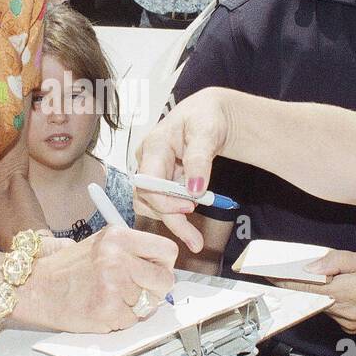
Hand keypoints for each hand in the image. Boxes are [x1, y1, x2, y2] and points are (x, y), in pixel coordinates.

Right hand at [22, 225, 177, 332]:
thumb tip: (161, 269)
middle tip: (135, 292)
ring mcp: (113, 284)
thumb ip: (132, 252)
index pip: (167, 251)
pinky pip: (132, 320)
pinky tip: (102, 309)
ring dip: (134, 307)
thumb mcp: (101, 245)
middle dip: (154, 291)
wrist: (36, 288)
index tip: (154, 272)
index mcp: (118, 236)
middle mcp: (117, 257)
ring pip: (149, 303)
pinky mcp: (107, 309)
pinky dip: (120, 320)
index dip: (163, 265)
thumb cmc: (67, 269)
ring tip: (110, 298)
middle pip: (164, 280)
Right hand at [134, 88, 232, 252]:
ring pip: (150, 206)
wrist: (209, 116)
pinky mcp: (159, 182)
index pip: (148, 181)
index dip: (165, 200)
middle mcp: (147, 160)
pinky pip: (160, 205)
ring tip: (195, 238)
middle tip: (195, 240)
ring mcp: (151, 172)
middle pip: (147, 198)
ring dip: (172, 223)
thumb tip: (195, 188)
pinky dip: (174, 217)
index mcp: (154, 144)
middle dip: (171, 220)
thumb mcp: (208, 132)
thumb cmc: (207, 117)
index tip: (191, 207)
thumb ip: (200, 159)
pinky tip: (190, 226)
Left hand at [272, 250, 355, 334]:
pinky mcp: (352, 328)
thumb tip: (310, 266)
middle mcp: (346, 312)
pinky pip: (332, 310)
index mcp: (349, 292)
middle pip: (311, 297)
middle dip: (298, 284)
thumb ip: (337, 261)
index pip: (308, 287)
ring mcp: (349, 323)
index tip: (270, 275)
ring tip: (322, 277)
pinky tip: (339, 288)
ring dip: (316, 291)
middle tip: (283, 272)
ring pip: (321, 304)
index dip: (286, 280)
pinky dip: (329, 299)